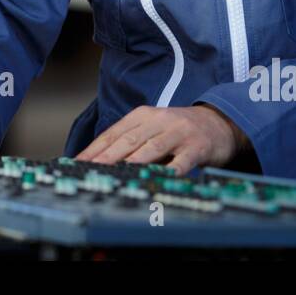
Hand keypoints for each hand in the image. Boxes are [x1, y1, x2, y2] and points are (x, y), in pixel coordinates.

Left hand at [75, 104, 246, 174]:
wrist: (219, 122)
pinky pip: (181, 161)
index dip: (94, 148)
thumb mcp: (152, 127)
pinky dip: (170, 171)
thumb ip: (130, 141)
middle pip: (129, 140)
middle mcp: (159, 121)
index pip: (113, 133)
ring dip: (133, 161)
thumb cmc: (178, 129)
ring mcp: (178, 133)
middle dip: (107, 156)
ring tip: (117, 173)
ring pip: (152, 148)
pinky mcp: (197, 147)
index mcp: (142, 115)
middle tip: (90, 169)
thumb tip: (99, 161)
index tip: (76, 162)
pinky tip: (158, 179)